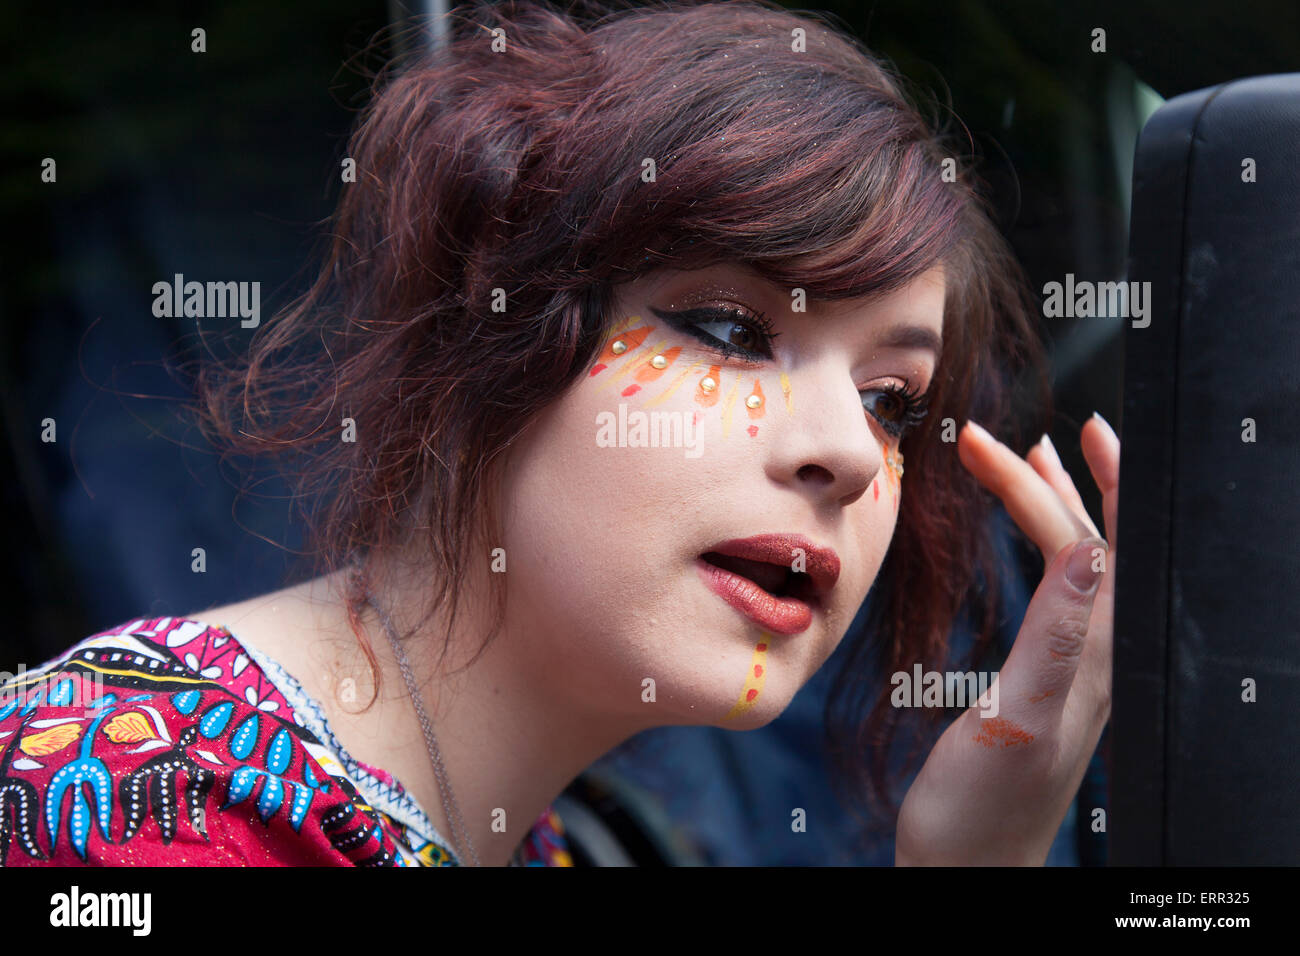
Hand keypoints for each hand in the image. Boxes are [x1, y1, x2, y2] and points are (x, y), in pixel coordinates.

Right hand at [895, 413, 1119, 865]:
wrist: (968, 870)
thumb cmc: (981, 811)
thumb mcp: (1014, 718)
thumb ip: (1053, 636)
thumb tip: (1090, 549)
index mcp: (1091, 658)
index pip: (1091, 545)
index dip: (1059, 487)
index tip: (1017, 444)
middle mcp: (1092, 659)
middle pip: (1092, 547)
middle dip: (1060, 483)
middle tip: (1019, 440)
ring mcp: (1072, 673)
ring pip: (1078, 569)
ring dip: (1059, 510)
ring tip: (1035, 464)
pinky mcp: (1045, 686)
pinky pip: (1058, 598)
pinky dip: (1042, 552)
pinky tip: (1024, 553)